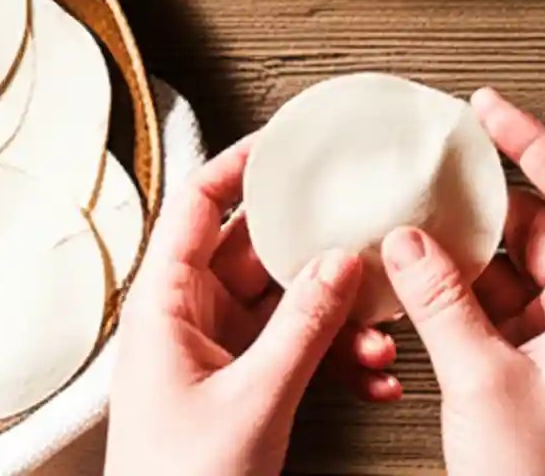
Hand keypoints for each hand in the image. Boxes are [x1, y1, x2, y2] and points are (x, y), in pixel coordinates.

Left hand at [106, 135, 400, 475]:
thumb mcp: (252, 400)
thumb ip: (300, 327)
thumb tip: (337, 263)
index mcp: (165, 304)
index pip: (197, 205)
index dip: (239, 166)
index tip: (285, 144)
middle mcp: (189, 316)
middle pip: (256, 251)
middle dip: (316, 250)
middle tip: (363, 232)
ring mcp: (218, 349)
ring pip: (286, 302)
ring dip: (337, 313)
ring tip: (379, 330)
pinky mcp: (243, 381)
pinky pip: (295, 346)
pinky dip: (334, 353)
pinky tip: (371, 372)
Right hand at [381, 88, 544, 475]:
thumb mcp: (482, 379)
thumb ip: (440, 301)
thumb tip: (406, 239)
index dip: (535, 144)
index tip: (491, 111)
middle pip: (533, 227)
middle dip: (480, 200)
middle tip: (433, 169)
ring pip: (503, 266)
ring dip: (457, 248)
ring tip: (409, 224)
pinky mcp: (521, 361)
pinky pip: (484, 302)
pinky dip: (448, 288)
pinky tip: (411, 278)